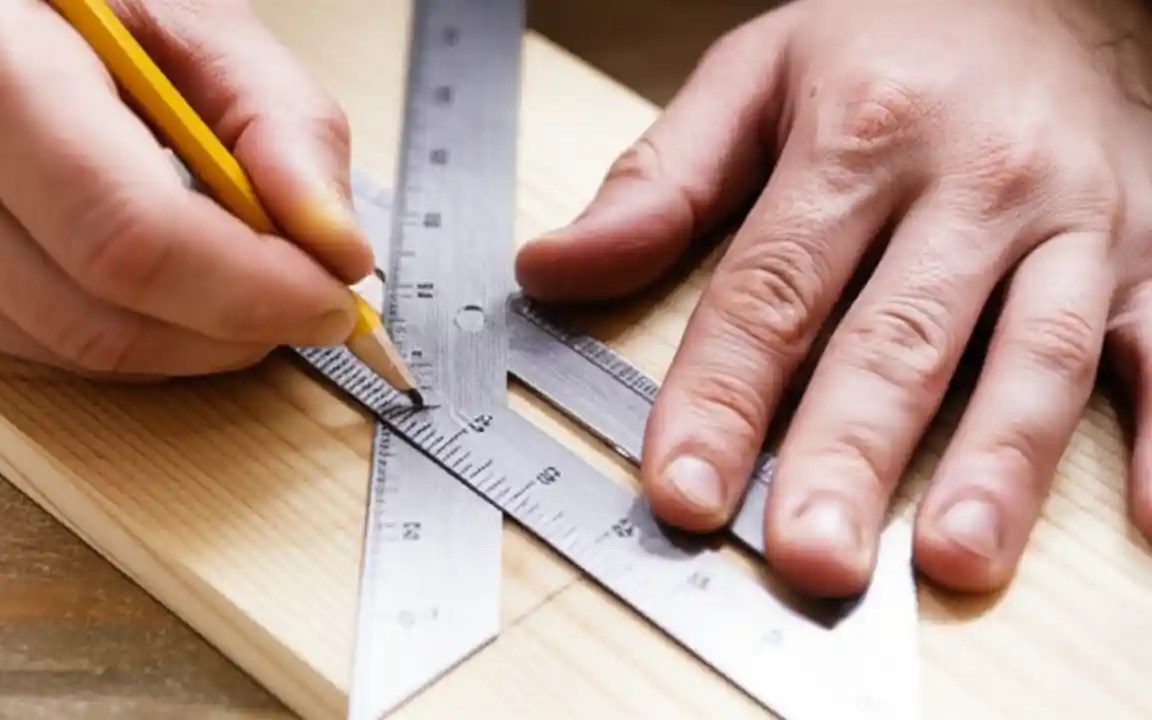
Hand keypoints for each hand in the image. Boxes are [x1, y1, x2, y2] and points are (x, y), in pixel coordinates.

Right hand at [0, 0, 371, 376]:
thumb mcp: (183, 15)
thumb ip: (277, 119)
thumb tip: (335, 246)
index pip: (137, 240)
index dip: (254, 290)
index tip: (333, 296)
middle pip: (108, 319)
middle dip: (238, 327)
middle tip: (306, 296)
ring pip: (81, 354)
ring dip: (193, 340)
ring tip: (240, 276)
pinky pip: (43, 349)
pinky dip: (133, 331)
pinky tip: (164, 280)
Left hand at [517, 0, 1151, 596]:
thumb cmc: (890, 39)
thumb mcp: (757, 74)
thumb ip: (660, 181)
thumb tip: (552, 267)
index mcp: (860, 134)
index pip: (772, 287)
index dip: (720, 394)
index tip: (681, 488)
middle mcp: (973, 182)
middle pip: (898, 335)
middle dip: (848, 450)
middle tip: (808, 554)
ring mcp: (1072, 222)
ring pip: (1033, 353)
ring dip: (998, 463)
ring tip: (952, 559)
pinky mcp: (1147, 253)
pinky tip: (1146, 516)